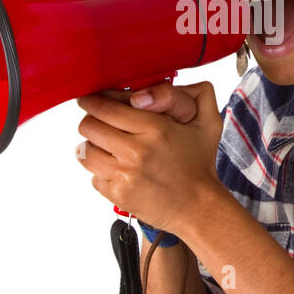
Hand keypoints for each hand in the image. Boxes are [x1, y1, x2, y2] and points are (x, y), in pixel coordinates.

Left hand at [75, 81, 222, 236]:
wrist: (199, 207)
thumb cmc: (200, 163)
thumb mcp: (208, 123)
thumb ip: (197, 94)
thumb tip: (163, 85)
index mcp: (155, 128)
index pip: (105, 107)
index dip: (92, 101)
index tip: (89, 100)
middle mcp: (137, 151)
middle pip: (89, 126)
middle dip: (91, 121)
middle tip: (98, 123)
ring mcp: (125, 174)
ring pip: (85, 152)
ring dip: (92, 147)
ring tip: (105, 147)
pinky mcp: (118, 195)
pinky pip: (94, 177)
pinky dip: (102, 173)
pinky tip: (118, 171)